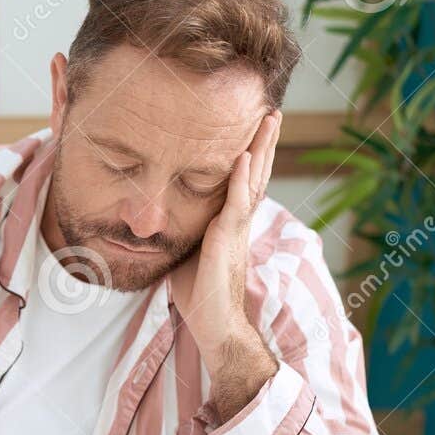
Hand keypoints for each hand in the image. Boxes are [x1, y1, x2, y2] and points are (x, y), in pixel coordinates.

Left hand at [171, 109, 280, 352]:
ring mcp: (236, 230)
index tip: (257, 127)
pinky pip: (236, 206)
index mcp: (230, 222)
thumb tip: (160, 214)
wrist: (213, 324)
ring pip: (254, 182)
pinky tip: (244, 158)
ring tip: (269, 120)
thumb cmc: (199, 293)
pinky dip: (242, 181)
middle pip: (257, 173)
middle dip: (265, 142)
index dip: (252, 154)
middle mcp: (239, 222)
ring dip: (261, 150)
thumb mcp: (187, 251)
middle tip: (274, 110)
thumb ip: (184, 229)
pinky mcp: (226, 241)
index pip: (245, 181)